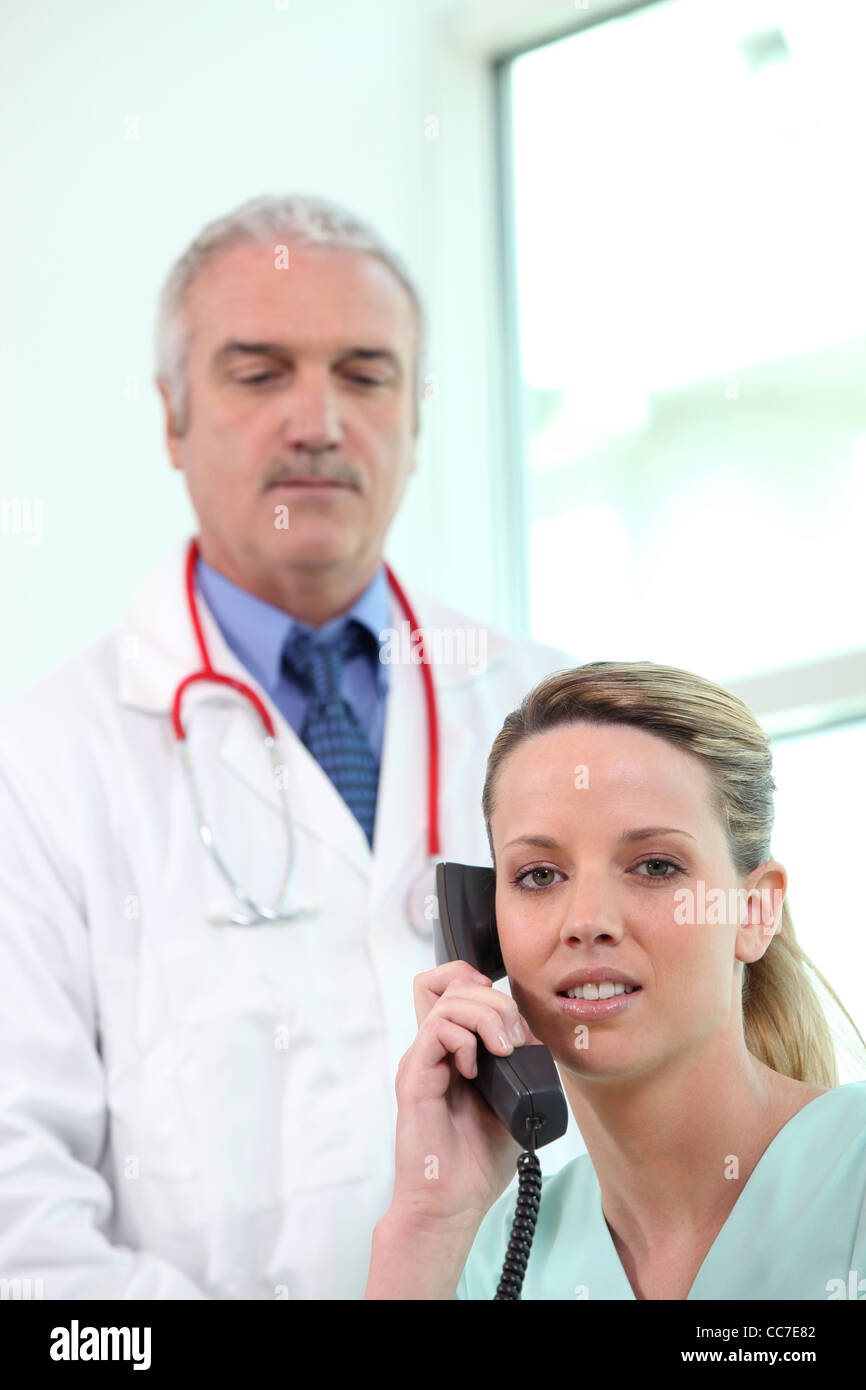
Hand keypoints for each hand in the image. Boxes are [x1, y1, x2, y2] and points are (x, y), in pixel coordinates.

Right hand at [390, 960, 538, 1226]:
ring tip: (501, 1050)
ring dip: (486, 1016)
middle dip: (496, 1000)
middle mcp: (434, 1050)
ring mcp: (422, 1061)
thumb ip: (520, 1066)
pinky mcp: (414, 1077)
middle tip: (514, 1039)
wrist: (452, 1204)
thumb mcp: (514, 1103)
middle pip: (454, 983)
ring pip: (447, 999)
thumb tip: (532, 1036)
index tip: (509, 1018)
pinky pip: (436, 1031)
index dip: (480, 984)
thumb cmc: (477, 1161)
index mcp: (454, 1051)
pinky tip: (475, 1070)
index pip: (452, 986)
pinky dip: (465, 1040)